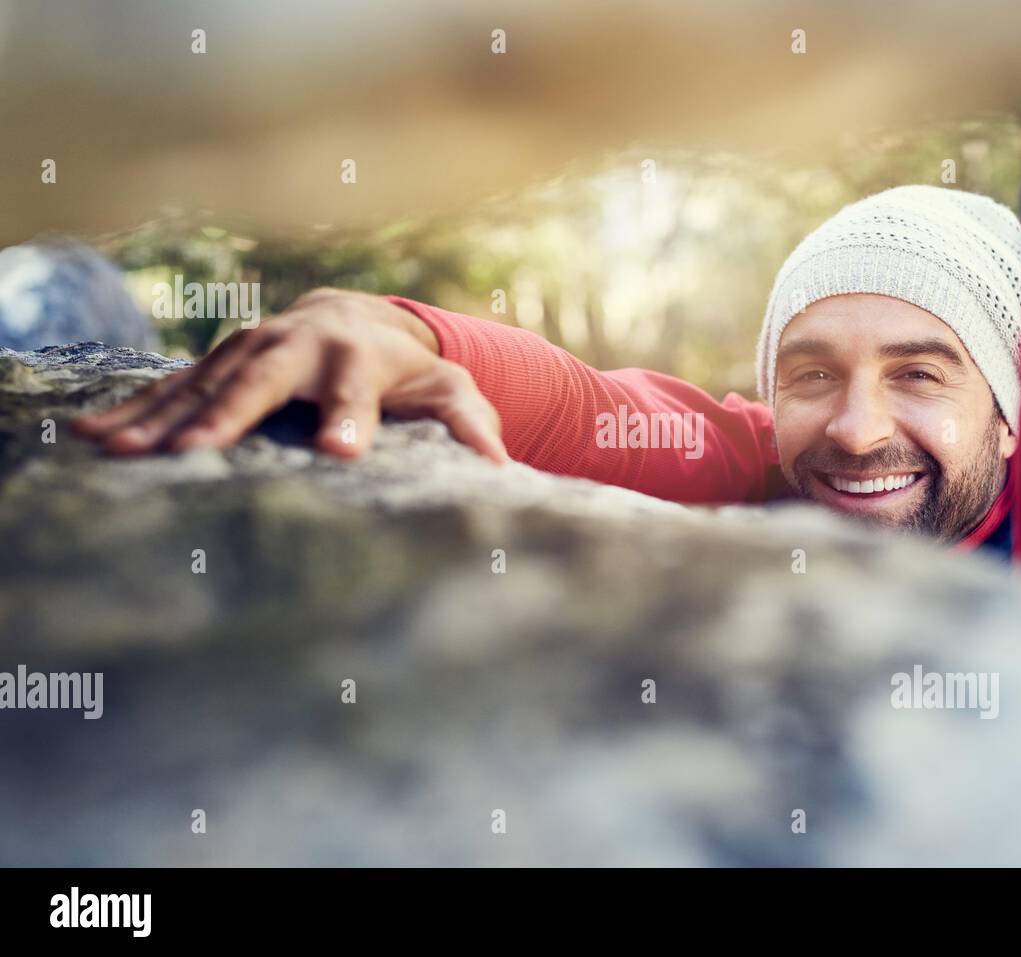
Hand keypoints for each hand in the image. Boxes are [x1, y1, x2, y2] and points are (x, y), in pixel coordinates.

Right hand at [72, 288, 508, 461]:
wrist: (359, 320)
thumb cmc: (409, 369)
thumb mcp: (450, 391)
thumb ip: (473, 422)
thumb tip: (501, 463)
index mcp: (359, 357)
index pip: (356, 390)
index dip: (351, 418)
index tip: (343, 452)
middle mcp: (297, 346)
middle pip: (263, 381)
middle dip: (230, 414)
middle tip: (199, 451)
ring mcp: (251, 350)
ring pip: (203, 382)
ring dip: (162, 416)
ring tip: (123, 454)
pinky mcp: (219, 363)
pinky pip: (172, 387)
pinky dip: (134, 409)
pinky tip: (93, 437)